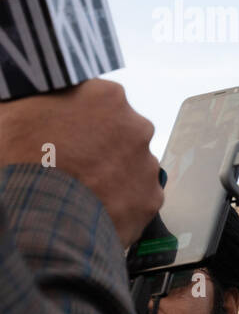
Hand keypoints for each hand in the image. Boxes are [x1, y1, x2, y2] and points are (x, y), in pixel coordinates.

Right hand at [0, 80, 163, 245]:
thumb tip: (36, 109)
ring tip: (81, 192)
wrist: (39, 216)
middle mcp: (136, 127)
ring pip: (132, 168)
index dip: (82, 122)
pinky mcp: (150, 199)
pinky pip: (137, 200)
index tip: (68, 134)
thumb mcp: (12, 116)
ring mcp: (147, 164)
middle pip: (122, 136)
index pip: (102, 103)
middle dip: (102, 149)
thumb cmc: (18, 160)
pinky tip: (94, 211)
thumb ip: (37, 103)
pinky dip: (120, 206)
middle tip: (72, 166)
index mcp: (106, 96)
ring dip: (112, 177)